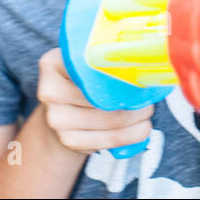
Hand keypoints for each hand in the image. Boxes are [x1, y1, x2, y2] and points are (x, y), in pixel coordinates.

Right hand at [36, 48, 154, 154]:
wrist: (61, 112)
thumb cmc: (79, 82)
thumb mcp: (81, 62)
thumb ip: (102, 58)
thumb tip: (143, 59)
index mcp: (52, 64)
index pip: (89, 65)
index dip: (117, 70)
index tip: (138, 72)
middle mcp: (49, 92)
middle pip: (101, 94)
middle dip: (132, 96)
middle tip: (149, 95)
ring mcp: (57, 119)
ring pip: (109, 119)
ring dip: (136, 116)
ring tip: (147, 111)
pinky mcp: (69, 141)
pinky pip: (108, 139)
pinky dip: (131, 134)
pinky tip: (142, 128)